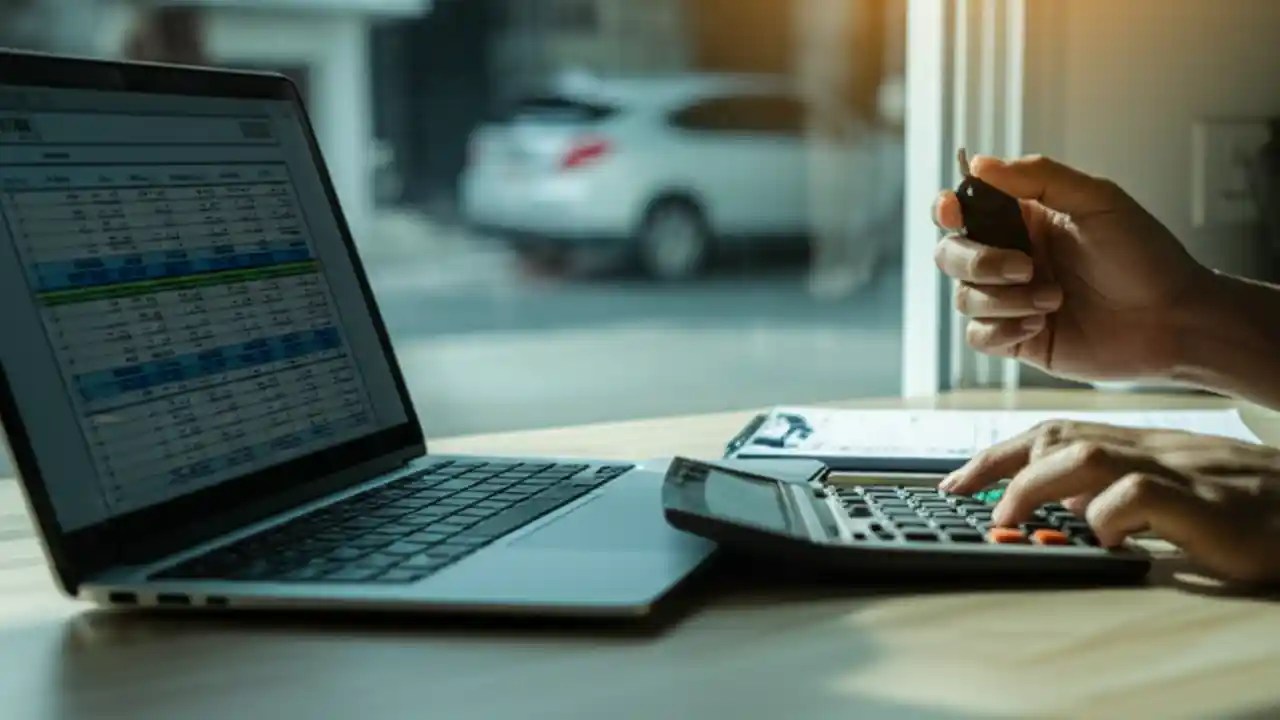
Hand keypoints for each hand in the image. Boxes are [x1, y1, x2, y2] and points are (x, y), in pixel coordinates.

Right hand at [933, 155, 1213, 381]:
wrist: (1172, 320)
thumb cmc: (1144, 255)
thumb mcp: (1098, 200)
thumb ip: (1039, 177)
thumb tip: (980, 163)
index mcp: (1025, 220)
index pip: (965, 209)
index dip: (947, 209)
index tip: (952, 209)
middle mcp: (1011, 258)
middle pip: (951, 254)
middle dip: (978, 261)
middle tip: (1025, 267)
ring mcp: (1012, 300)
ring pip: (963, 298)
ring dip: (1004, 299)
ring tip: (1053, 299)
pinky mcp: (1018, 339)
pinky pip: (978, 336)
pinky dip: (1001, 330)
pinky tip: (1039, 324)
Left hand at [942, 421, 1279, 583]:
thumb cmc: (1251, 511)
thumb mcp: (1175, 496)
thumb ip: (1121, 495)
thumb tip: (1064, 511)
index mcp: (1144, 444)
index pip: (1057, 433)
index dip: (1001, 452)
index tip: (959, 479)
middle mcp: (1154, 448)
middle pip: (1057, 436)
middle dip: (996, 463)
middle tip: (958, 493)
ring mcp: (1180, 471)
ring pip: (1087, 455)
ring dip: (1034, 486)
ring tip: (1007, 518)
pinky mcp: (1207, 505)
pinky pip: (1141, 496)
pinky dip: (1108, 514)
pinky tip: (1099, 537)